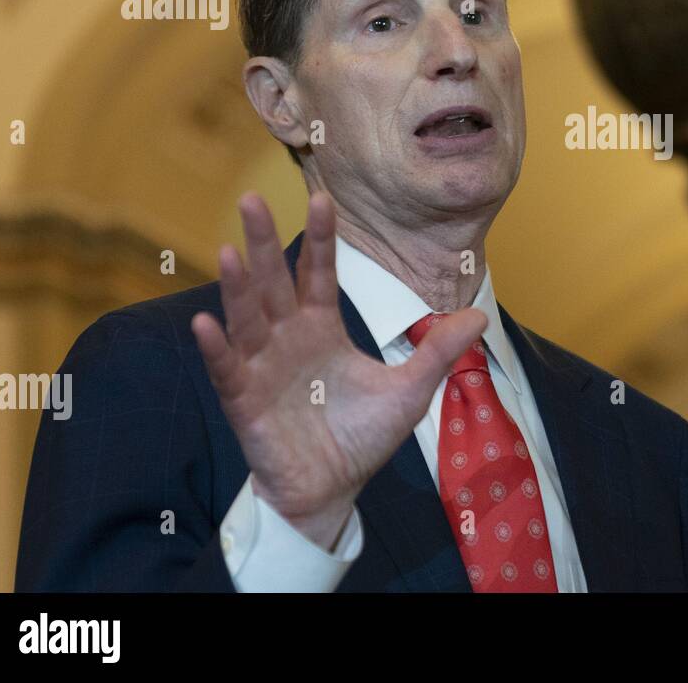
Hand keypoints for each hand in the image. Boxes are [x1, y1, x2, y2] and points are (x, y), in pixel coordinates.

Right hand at [191, 191, 483, 549]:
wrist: (332, 490)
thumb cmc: (361, 436)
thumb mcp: (410, 391)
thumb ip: (438, 351)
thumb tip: (481, 316)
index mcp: (322, 328)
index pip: (319, 273)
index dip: (321, 238)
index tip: (322, 197)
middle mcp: (287, 338)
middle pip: (274, 281)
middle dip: (264, 242)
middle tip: (250, 198)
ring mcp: (262, 367)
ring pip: (247, 317)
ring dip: (236, 286)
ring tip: (229, 250)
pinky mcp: (245, 402)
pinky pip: (227, 370)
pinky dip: (217, 348)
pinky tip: (205, 322)